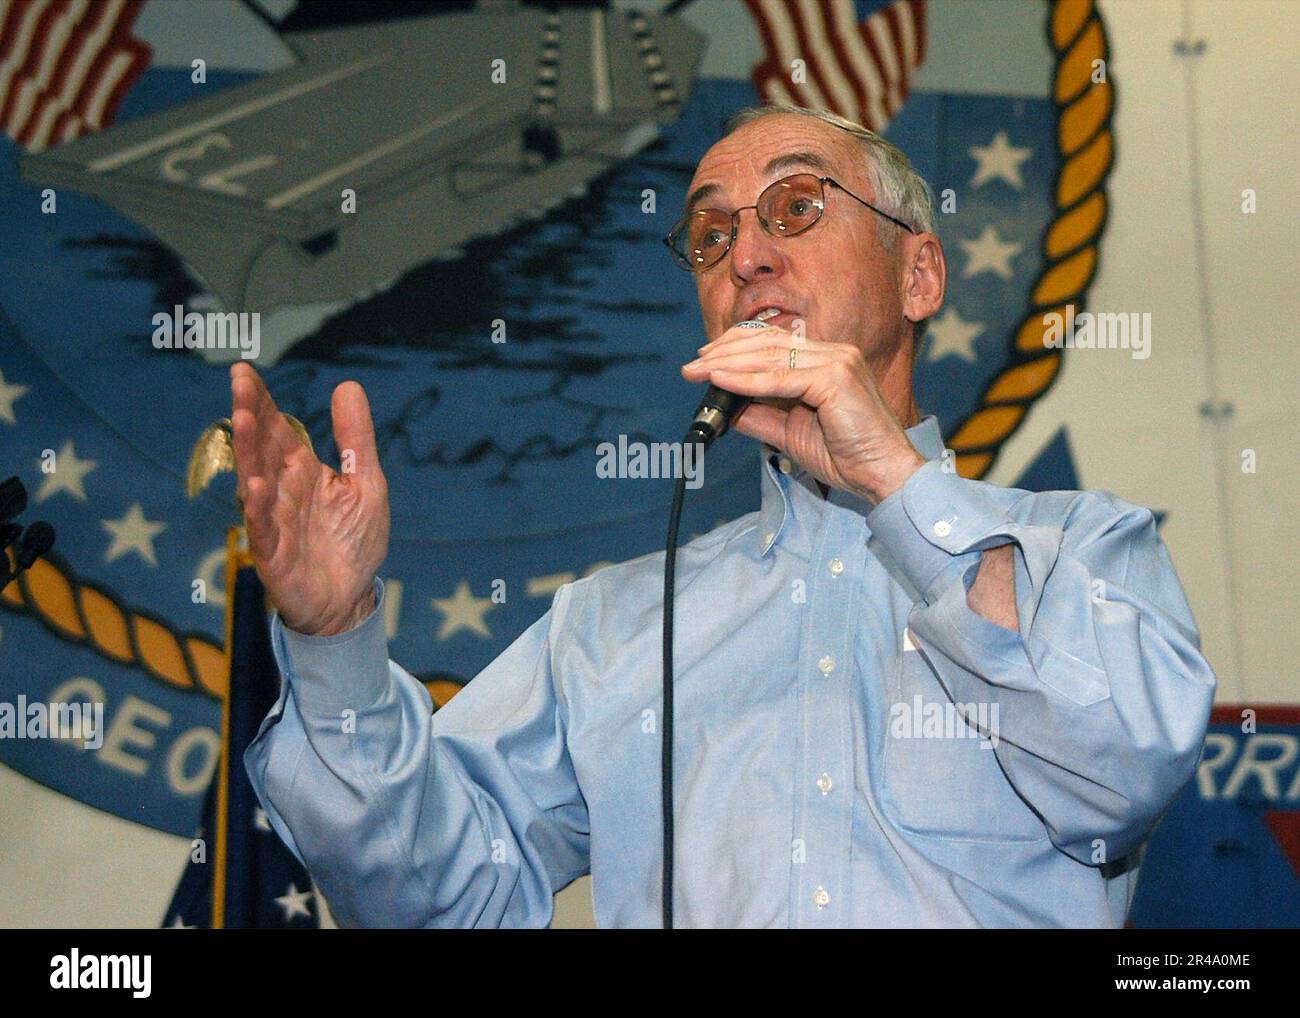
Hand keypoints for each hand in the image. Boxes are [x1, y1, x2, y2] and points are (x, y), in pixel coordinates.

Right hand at [230, 363, 389, 635]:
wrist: (349, 599)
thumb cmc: (353, 541)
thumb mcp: (366, 483)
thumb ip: (356, 438)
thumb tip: (347, 385)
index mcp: (302, 471)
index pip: (277, 429)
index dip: (261, 401)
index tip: (245, 371)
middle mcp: (282, 491)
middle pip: (261, 448)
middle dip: (251, 415)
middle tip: (240, 383)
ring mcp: (274, 521)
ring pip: (256, 481)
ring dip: (249, 452)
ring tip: (243, 420)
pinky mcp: (274, 554)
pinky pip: (263, 528)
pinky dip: (259, 507)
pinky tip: (255, 484)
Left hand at [681, 324, 924, 503]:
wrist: (883, 475)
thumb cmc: (847, 455)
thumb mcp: (791, 434)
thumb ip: (761, 416)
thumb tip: (727, 408)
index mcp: (827, 359)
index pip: (773, 341)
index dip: (735, 347)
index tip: (704, 362)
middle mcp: (833, 352)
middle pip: (767, 342)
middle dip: (723, 353)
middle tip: (690, 367)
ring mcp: (837, 361)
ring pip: (769, 356)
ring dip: (728, 364)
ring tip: (697, 372)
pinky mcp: (835, 378)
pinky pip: (780, 378)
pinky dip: (746, 380)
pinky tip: (720, 381)